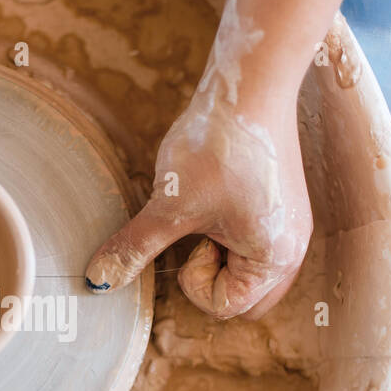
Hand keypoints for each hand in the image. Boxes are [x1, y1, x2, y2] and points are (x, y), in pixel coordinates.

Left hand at [84, 62, 311, 319]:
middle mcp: (293, 250)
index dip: (195, 279)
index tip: (191, 236)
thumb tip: (97, 281)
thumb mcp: (168, 205)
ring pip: (249, 270)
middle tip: (200, 231)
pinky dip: (230, 232)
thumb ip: (134, 248)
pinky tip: (217, 195)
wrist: (249, 83)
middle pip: (244, 299)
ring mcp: (291, 226)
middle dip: (213, 276)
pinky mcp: (281, 204)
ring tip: (208, 212)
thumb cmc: (216, 147)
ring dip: (221, 254)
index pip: (226, 306)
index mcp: (275, 259)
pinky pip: (255, 241)